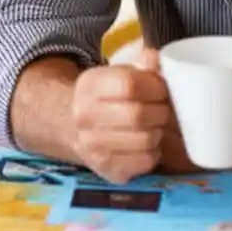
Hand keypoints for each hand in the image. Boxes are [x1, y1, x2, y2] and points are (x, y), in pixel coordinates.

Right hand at [70, 48, 174, 183]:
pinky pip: (145, 161)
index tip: (161, 89)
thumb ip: (143, 64)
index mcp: (89, 85)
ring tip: (152, 125)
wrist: (70, 126)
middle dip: (160, 111)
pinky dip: (153, 152)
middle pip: (138, 115)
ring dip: (158, 132)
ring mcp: (93, 146)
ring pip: (145, 140)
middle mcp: (84, 116)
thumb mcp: (117, 73)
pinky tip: (144, 143)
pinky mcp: (106, 169)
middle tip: (161, 108)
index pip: (129, 85)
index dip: (154, 86)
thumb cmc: (105, 97)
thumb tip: (158, 61)